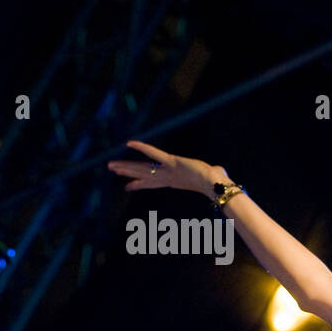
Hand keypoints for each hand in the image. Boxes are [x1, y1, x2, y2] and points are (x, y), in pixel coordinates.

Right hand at [106, 140, 227, 199]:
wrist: (216, 185)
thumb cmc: (217, 182)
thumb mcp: (211, 175)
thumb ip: (213, 171)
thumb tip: (220, 170)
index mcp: (174, 181)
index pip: (152, 183)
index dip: (139, 184)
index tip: (127, 187)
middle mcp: (168, 177)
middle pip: (143, 175)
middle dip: (127, 174)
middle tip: (113, 171)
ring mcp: (168, 171)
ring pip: (143, 168)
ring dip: (126, 166)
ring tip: (111, 165)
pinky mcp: (171, 162)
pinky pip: (153, 153)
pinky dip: (142, 148)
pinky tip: (129, 143)